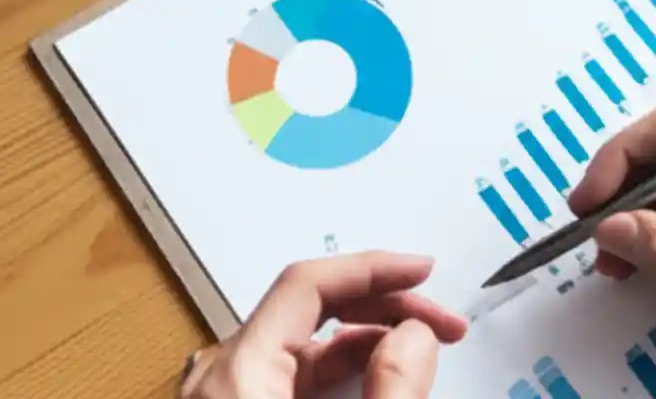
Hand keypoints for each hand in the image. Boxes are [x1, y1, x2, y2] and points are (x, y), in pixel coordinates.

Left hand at [180, 252, 466, 398]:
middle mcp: (216, 380)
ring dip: (361, 341)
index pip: (306, 284)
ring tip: (417, 352)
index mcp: (236, 376)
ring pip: (296, 349)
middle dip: (378, 308)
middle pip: (303, 311)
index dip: (373, 268)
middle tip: (439, 324)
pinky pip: (283, 378)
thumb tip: (414, 335)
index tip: (420, 271)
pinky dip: (333, 373)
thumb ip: (391, 389)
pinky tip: (373, 381)